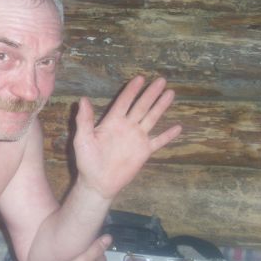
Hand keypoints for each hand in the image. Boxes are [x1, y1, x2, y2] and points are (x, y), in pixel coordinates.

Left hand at [73, 76, 181, 199]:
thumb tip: (82, 99)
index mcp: (112, 122)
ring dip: (161, 106)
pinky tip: (178, 127)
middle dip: (151, 93)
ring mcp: (136, 138)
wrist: (98, 182)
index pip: (124, 102)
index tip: (140, 78)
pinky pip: (158, 141)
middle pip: (141, 106)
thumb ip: (84, 120)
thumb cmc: (87, 161)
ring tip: (170, 93)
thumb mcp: (82, 139)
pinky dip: (168, 135)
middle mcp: (126, 126)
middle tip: (161, 80)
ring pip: (151, 118)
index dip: (132, 90)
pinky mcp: (144, 152)